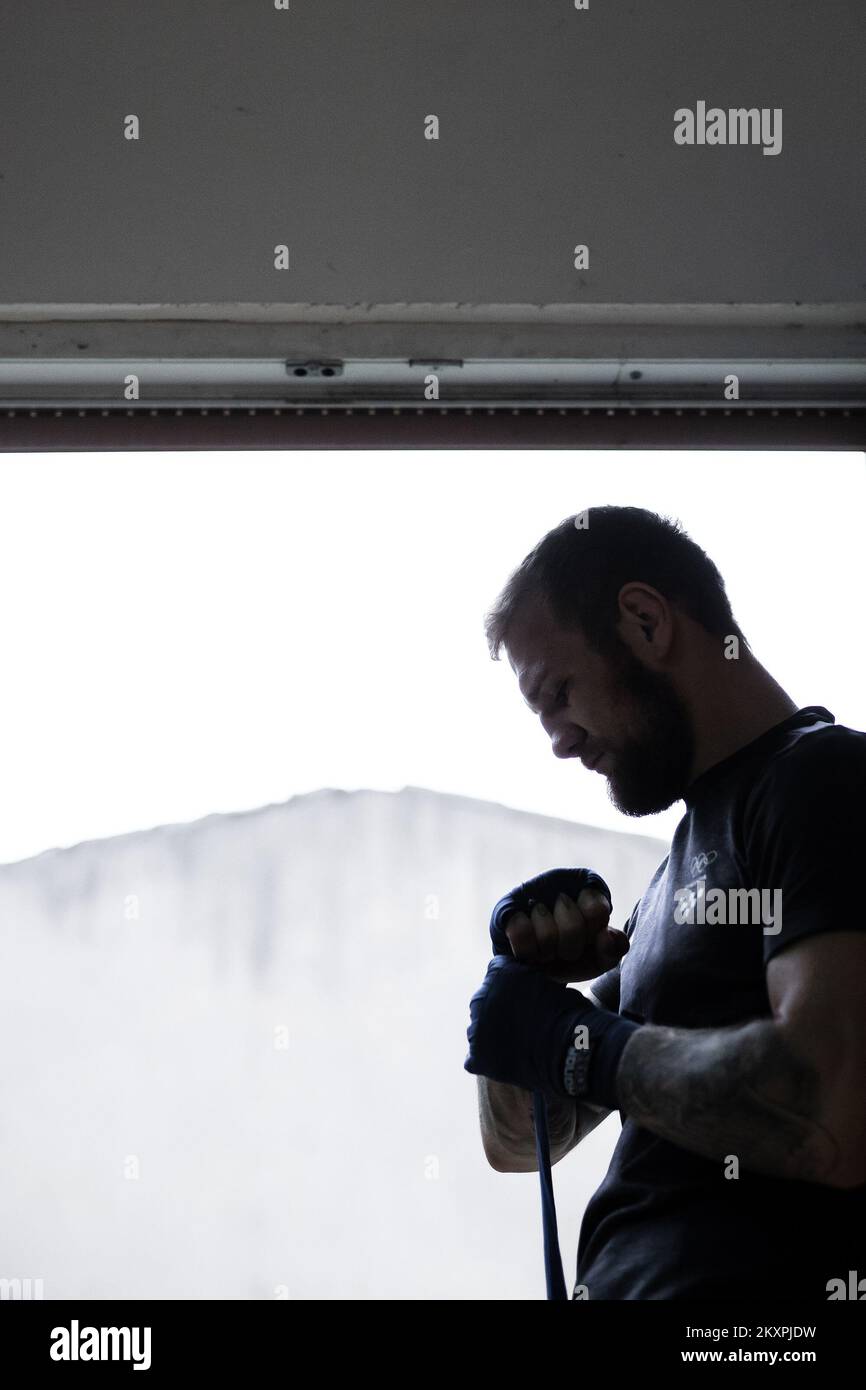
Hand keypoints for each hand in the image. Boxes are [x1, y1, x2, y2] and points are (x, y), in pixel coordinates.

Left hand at [464, 955, 588, 1097]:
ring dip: (493, 1034)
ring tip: (520, 1044)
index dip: (515, 986)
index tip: (528, 996)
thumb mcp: (551, 982)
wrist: (569, 1051)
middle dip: (501, 1009)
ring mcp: (475, 1028)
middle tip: (526, 1023)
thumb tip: (529, 987)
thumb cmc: (569, 1014)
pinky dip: (489, 1060)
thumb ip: (530, 979)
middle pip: (485, 1001)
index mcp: (499, 973)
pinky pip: (476, 1058)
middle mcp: (480, 997)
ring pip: (479, 1029)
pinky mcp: (477, 1058)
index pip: (498, 973)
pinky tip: (509, 1061)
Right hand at [490, 867, 628, 981]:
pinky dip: (527, 950)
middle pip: (573, 926)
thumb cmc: (572, 956)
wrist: (532, 967)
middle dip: (569, 948)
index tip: (588, 940)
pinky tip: (528, 946)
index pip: (597, 910)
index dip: (591, 933)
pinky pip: (520, 932)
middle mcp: (560, 883)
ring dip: (547, 951)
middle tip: (563, 948)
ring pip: (546, 933)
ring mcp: (530, 892)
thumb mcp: (600, 957)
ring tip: (545, 948)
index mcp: (587, 890)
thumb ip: (613, 948)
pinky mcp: (506, 907)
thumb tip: (605, 935)